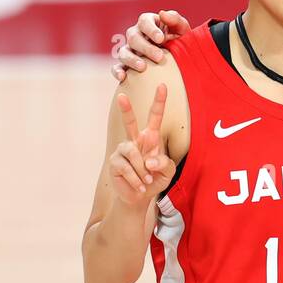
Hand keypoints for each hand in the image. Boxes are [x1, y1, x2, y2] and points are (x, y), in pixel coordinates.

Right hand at [107, 83, 176, 205]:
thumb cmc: (154, 179)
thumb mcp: (168, 172)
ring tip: (146, 181)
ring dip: (142, 171)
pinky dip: (136, 180)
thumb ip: (165, 164)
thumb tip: (149, 160)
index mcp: (150, 138)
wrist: (139, 196)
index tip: (162, 85)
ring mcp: (123, 150)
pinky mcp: (115, 162)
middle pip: (129, 122)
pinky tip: (140, 186)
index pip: (155, 117)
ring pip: (134, 154)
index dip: (159, 101)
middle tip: (122, 96)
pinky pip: (127, 168)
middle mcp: (135, 140)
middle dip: (125, 109)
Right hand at [112, 10, 191, 81]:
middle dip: (146, 47)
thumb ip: (175, 19)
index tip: (161, 39)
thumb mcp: (182, 29)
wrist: (179, 60)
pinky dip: (117, 71)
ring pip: (123, 52)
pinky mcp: (126, 65)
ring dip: (132, 59)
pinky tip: (123, 77)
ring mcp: (129, 50)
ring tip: (143, 67)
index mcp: (148, 23)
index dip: (151, 30)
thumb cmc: (180, 41)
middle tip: (159, 57)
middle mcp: (136, 35)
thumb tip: (162, 13)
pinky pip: (117, 67)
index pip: (144, 21)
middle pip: (133, 37)